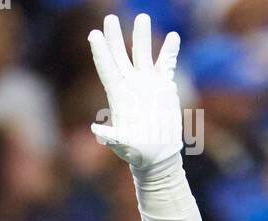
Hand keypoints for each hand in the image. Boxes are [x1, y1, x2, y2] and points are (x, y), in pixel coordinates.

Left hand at [88, 13, 181, 170]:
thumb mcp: (123, 146)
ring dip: (142, 36)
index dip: (100, 52)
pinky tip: (173, 37)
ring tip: (142, 17)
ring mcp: (147, 84)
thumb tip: (96, 129)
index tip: (94, 34)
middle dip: (115, 36)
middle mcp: (131, 86)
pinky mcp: (163, 87)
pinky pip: (166, 64)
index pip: (107, 68)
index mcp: (118, 96)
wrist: (157, 156)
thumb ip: (111, 137)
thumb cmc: (137, 153)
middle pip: (120, 56)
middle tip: (110, 17)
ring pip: (143, 54)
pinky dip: (169, 51)